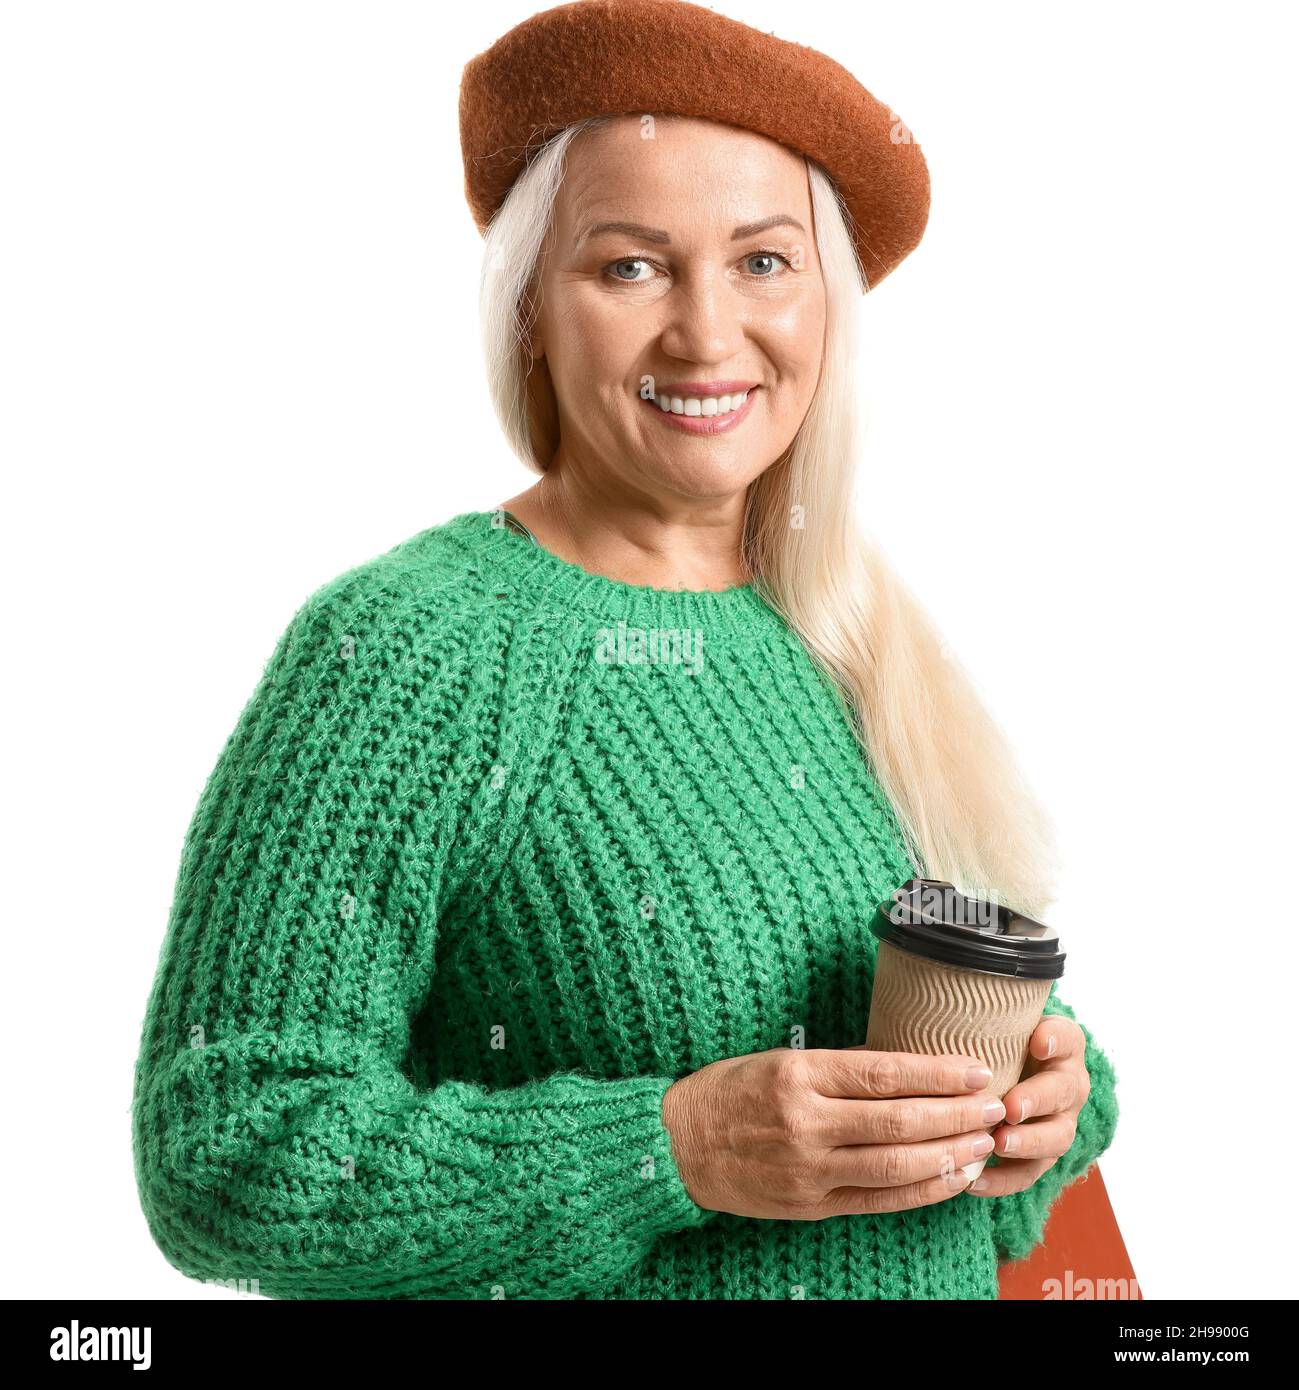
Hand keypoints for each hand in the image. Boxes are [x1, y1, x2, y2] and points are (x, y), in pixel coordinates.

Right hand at [661, 1047, 1007, 1219]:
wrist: (677, 1146)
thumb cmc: (730, 1092)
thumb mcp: (779, 1061)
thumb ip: (838, 1069)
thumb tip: (906, 1068)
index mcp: (798, 1076)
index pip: (884, 1072)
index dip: (937, 1074)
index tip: (976, 1069)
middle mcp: (806, 1123)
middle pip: (899, 1120)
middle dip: (957, 1114)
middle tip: (996, 1105)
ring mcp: (808, 1169)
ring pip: (896, 1164)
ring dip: (950, 1154)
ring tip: (985, 1141)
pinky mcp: (810, 1206)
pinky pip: (878, 1200)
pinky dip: (922, 1190)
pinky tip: (952, 1177)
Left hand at [965, 1015, 1090, 1196]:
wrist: (1005, 1072)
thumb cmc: (990, 1041)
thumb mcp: (991, 1024)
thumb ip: (980, 1017)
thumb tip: (935, 1005)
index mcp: (1060, 1046)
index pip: (1067, 1038)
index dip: (1055, 1040)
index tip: (1036, 1042)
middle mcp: (1066, 1084)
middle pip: (1063, 1092)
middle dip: (1037, 1101)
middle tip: (1010, 1107)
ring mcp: (1058, 1122)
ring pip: (1055, 1138)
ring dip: (1027, 1143)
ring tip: (998, 1144)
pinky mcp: (1040, 1156)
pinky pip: (1028, 1173)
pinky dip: (1002, 1180)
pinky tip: (974, 1181)